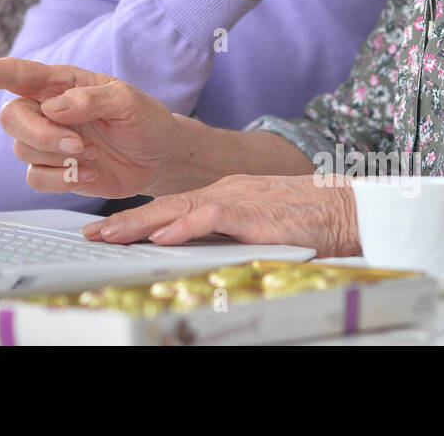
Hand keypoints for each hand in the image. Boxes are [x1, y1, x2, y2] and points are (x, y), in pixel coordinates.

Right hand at [0, 57, 185, 198]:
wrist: (157, 156)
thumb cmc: (143, 119)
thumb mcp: (128, 101)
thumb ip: (90, 98)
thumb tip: (53, 108)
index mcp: (59, 82)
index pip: (12, 73)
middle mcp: (45, 109)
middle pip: (10, 117)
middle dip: (39, 135)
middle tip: (76, 145)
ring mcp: (46, 141)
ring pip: (22, 149)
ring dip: (57, 158)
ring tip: (93, 156)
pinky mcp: (52, 169)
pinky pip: (34, 178)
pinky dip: (61, 179)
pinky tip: (89, 172)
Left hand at [81, 173, 360, 256]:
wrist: (352, 209)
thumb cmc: (311, 220)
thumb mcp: (259, 225)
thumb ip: (228, 233)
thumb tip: (195, 252)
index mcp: (225, 194)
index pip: (171, 207)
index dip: (137, 219)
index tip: (107, 230)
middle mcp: (225, 192)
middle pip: (165, 206)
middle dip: (125, 221)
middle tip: (91, 234)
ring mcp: (239, 199)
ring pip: (179, 209)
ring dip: (141, 223)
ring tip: (110, 235)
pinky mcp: (255, 213)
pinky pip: (212, 218)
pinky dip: (184, 228)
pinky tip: (162, 237)